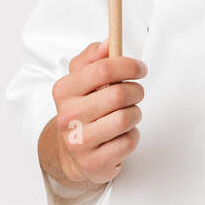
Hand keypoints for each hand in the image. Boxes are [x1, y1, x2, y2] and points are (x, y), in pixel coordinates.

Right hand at [50, 39, 147, 184]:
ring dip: (135, 114)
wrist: (72, 153)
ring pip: (126, 118)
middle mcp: (67, 116)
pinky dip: (132, 135)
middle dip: (136, 91)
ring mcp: (79, 142)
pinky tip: (121, 135)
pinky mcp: (94, 162)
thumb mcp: (80, 79)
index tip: (140, 68)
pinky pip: (129, 141)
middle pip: (119, 94)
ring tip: (127, 114)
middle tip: (135, 93)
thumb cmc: (82, 110)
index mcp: (64, 91)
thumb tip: (108, 41)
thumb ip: (93, 57)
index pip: (102, 69)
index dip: (128, 65)